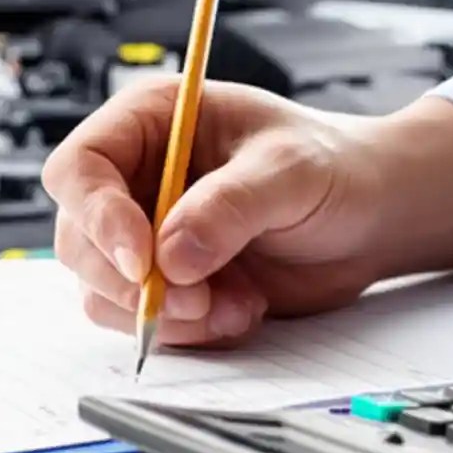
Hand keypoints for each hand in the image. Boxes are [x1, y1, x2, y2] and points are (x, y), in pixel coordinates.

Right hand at [41, 77, 452, 347]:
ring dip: (164, 312)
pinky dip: (186, 330)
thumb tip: (169, 254)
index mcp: (152, 123)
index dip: (98, 216)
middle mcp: (137, 178)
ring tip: (235, 302)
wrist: (371, 217)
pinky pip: (144, 321)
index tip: (143, 261)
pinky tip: (242, 310)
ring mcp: (147, 234)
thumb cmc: (334, 168)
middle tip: (196, 298)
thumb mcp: (290, 171)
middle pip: (81, 238)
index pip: (81, 168)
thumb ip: (230, 207)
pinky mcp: (168, 283)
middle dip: (132, 281)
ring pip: (103, 289)